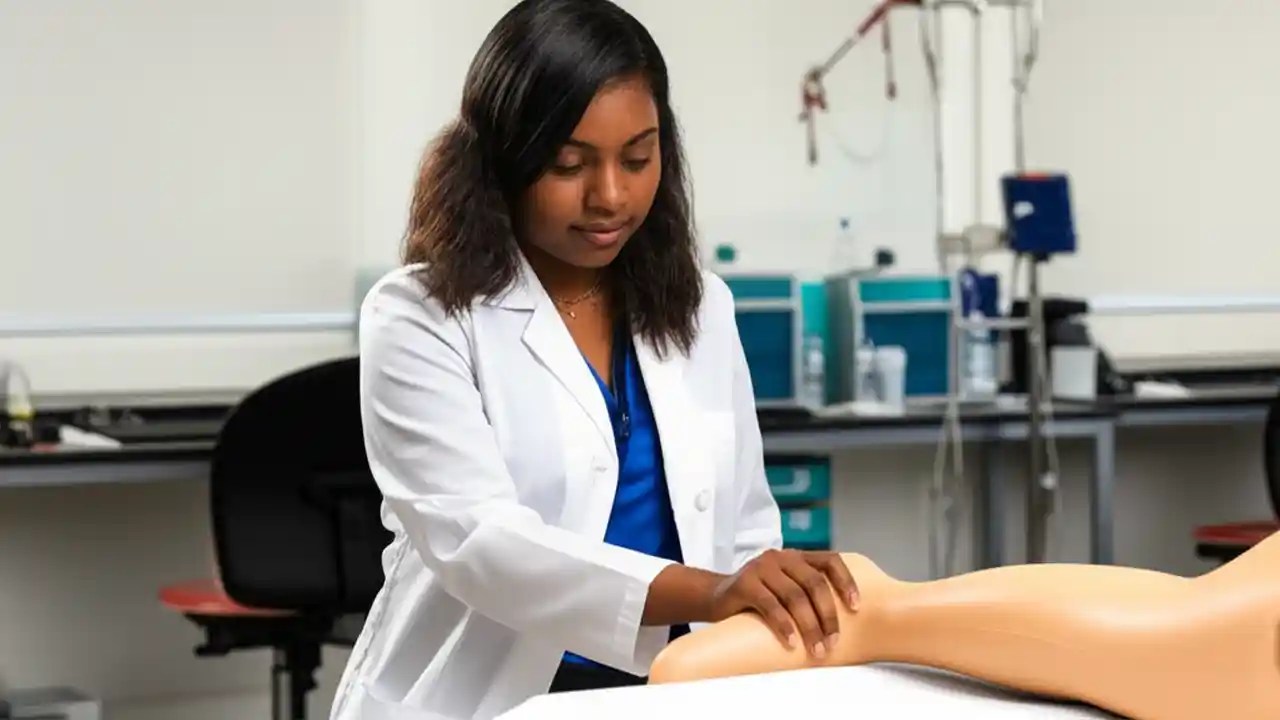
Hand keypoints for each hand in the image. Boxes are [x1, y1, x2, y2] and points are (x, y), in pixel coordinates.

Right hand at [707, 549, 858, 658]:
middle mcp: (781, 557)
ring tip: (817, 649)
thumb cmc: (758, 598)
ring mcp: (761, 568)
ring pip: (794, 596)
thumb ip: (807, 593)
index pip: (830, 561)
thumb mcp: (785, 588)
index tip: (856, 608)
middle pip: (814, 583)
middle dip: (828, 615)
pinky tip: (791, 642)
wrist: (715, 597)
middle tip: (833, 642)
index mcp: (796, 557)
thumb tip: (847, 624)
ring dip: (809, 626)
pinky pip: (770, 605)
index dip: (846, 582)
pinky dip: (783, 626)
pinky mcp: (744, 584)